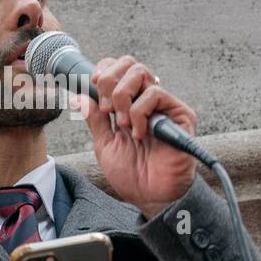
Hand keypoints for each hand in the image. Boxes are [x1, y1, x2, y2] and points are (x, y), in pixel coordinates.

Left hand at [68, 55, 197, 218]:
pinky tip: (138, 134)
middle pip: (130, 64)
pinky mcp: (180, 114)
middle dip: (110, 81)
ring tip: (122, 124)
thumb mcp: (104, 143)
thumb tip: (80, 95)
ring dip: (122, 97)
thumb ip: (94, 119)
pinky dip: (139, 113)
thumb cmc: (132, 175)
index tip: (93, 86)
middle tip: (106, 109)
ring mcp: (164, 106)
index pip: (119, 68)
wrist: (150, 197)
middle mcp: (148, 100)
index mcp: (130, 104)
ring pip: (141, 73)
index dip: (104, 70)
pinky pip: (155, 94)